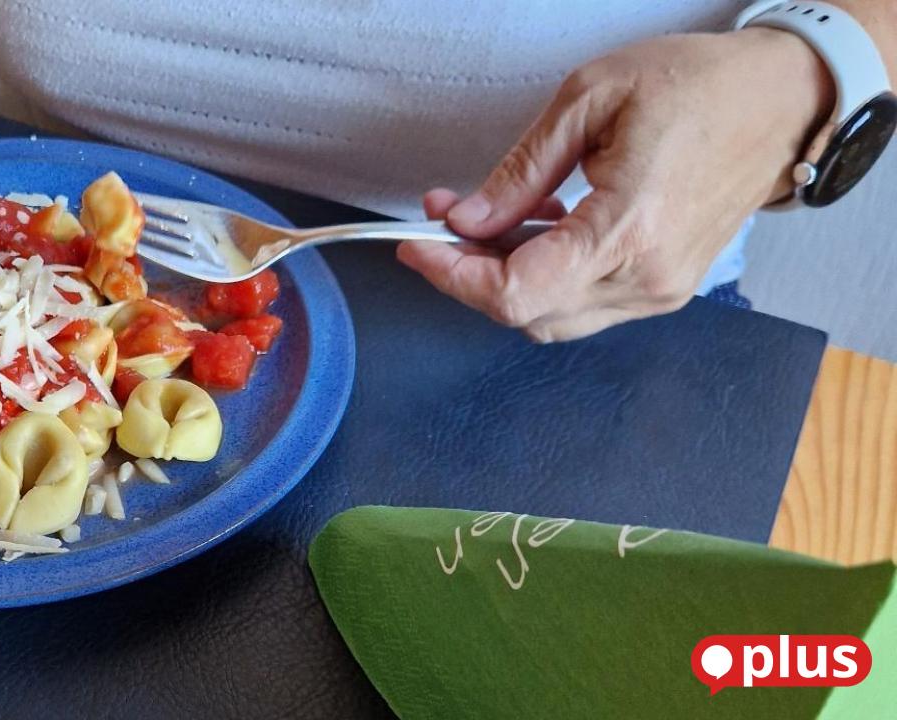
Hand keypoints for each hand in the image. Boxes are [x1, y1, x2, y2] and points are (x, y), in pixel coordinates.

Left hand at [398, 29, 832, 341]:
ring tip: (485, 221)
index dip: (451, 276)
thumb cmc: (697, 87)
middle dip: (468, 272)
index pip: (515, 292)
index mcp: (628, 230)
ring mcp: (659, 290)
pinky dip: (543, 277)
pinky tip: (535, 231)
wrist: (781, 101)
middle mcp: (646, 277)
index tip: (416, 244)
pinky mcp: (664, 287)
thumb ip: (520, 173)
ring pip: (551, 316)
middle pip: (525, 312)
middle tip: (444, 222)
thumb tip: (466, 221)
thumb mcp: (590, 102)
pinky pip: (583, 303)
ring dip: (504, 277)